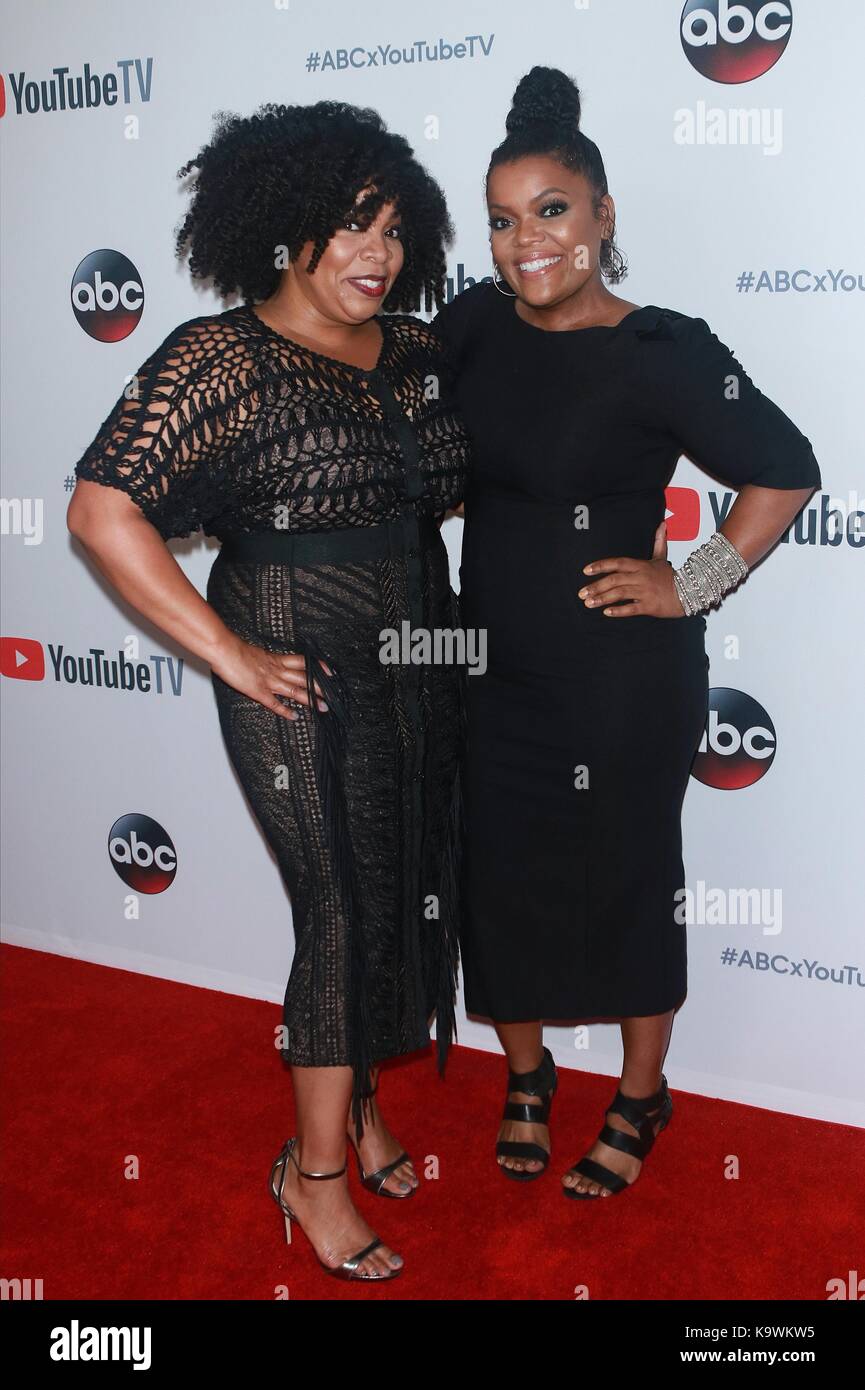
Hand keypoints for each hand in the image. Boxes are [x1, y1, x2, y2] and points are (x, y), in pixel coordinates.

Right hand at [212, 634, 331, 720]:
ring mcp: (268, 681)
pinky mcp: (258, 691)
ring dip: (310, 699)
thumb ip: (261, 659)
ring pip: (295, 690)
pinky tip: (294, 717)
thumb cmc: (233, 648)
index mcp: (275, 658)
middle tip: (333, 694)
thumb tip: (263, 661)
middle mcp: (276, 669)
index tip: (329, 671)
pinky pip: (275, 703)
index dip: (317, 666)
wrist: (223, 649)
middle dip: (319, 687)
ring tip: (323, 707)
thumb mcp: (253, 652)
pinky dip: (285, 711)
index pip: (302, 662)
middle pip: (303, 677)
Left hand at [577, 521, 684, 617]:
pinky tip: (606, 612)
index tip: (586, 570)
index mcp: (641, 565)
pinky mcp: (650, 606)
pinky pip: (631, 609)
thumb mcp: (662, 558)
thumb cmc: (672, 577)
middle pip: (614, 580)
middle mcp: (641, 577)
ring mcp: (645, 592)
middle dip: (596, 586)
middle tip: (581, 593)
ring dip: (602, 599)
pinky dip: (619, 611)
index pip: (618, 562)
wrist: (690, 591)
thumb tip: (662, 525)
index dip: (601, 565)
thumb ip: (659, 542)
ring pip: (620, 594)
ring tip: (589, 603)